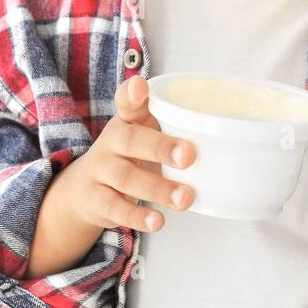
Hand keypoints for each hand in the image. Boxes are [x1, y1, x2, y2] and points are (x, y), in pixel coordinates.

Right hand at [53, 75, 195, 232]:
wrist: (84, 190)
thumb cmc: (130, 156)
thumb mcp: (145, 135)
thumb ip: (174, 130)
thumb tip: (223, 137)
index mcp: (127, 120)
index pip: (126, 101)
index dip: (132, 93)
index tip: (141, 86)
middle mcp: (110, 141)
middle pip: (131, 140)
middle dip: (160, 147)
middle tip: (189, 157)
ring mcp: (100, 170)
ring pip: (126, 177)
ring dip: (158, 189)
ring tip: (185, 198)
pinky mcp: (95, 199)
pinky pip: (115, 208)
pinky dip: (137, 216)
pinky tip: (157, 221)